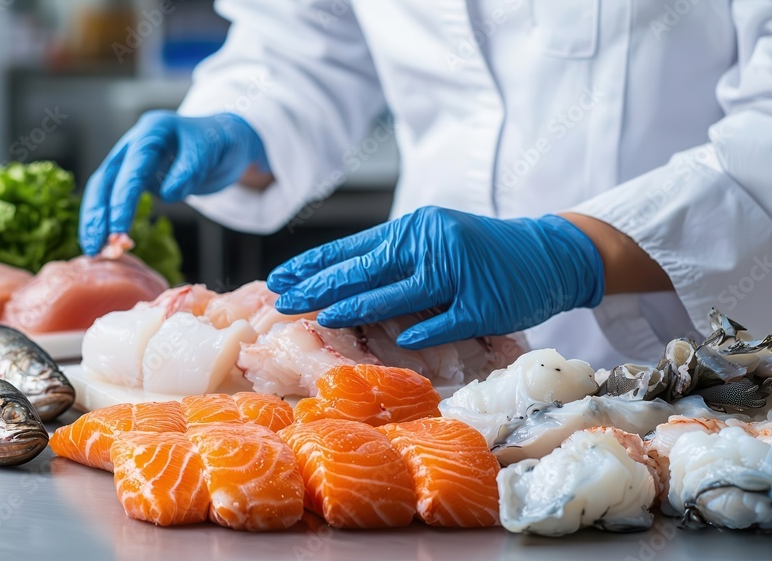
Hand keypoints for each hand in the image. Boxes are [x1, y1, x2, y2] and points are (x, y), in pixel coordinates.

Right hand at [79, 110, 269, 254]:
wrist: (223, 140)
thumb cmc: (218, 142)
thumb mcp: (211, 151)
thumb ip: (190, 170)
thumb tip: (169, 194)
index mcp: (153, 131)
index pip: (132, 169)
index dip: (122, 201)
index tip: (117, 230)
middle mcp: (134, 144)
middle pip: (105, 179)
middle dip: (97, 214)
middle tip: (95, 246)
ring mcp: (130, 160)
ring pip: (103, 190)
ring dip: (96, 220)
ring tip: (94, 250)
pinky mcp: (133, 178)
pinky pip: (114, 199)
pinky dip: (109, 220)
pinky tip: (106, 241)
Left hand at [267, 207, 604, 348]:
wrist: (550, 252)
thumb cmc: (482, 252)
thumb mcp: (434, 241)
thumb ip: (393, 258)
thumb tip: (340, 279)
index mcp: (414, 228)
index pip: (354, 247)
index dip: (314, 263)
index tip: (279, 276)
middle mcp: (432, 243)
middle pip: (367, 267)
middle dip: (320, 285)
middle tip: (282, 299)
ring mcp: (460, 271)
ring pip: (401, 291)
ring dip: (359, 306)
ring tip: (321, 316)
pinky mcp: (486, 300)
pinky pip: (449, 318)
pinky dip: (426, 329)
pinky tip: (400, 340)